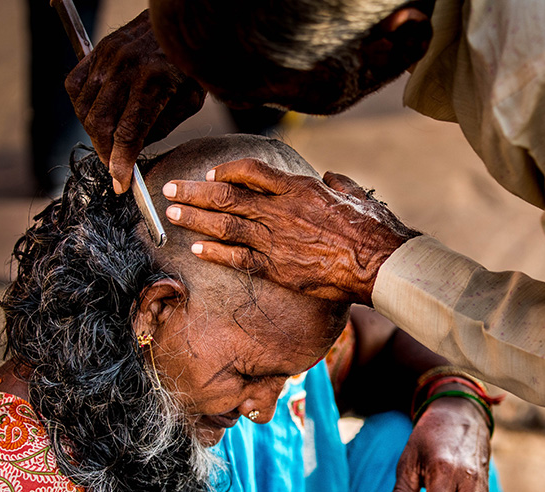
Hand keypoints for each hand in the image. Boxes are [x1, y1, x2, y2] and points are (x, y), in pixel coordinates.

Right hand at [65, 10, 204, 193]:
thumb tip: (134, 150)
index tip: (121, 184)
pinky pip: (74, 85)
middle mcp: (125, 69)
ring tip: (107, 143)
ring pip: (84, 108)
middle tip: (115, 166)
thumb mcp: (188, 101)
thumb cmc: (188, 65)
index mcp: (153, 83)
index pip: (128, 134)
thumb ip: (161, 126)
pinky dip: (80, 106)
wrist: (181, 24)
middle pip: (101, 124)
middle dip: (105, 153)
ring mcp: (107, 58)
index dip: (121, 164)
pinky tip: (94, 116)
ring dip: (92, 133)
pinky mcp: (98, 51)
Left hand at [169, 161, 418, 304]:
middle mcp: (279, 210)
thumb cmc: (371, 228)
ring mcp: (275, 239)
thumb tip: (331, 178)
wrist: (374, 261)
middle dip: (194, 192)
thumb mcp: (355, 195)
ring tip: (172, 215)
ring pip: (225, 225)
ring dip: (195, 219)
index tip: (212, 173)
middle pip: (226, 195)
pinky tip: (196, 250)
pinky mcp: (276, 267)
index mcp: (297, 188)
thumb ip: (338, 184)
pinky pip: (238, 258)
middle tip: (170, 190)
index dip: (226, 170)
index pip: (250, 171)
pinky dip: (215, 253)